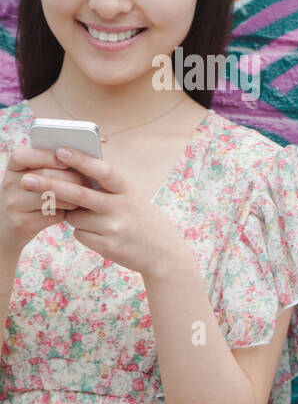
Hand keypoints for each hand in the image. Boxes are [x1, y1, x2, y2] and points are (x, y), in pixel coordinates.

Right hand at [0, 145, 94, 254]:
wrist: (6, 227)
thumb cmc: (29, 196)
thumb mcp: (32, 178)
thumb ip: (50, 167)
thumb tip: (84, 160)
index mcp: (13, 168)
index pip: (24, 156)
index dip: (47, 156)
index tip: (67, 160)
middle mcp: (8, 184)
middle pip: (45, 175)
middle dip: (73, 178)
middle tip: (89, 182)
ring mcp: (13, 204)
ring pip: (51, 196)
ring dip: (73, 197)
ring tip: (85, 197)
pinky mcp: (22, 223)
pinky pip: (53, 215)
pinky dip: (68, 212)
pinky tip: (74, 211)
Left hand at [26, 147, 188, 277]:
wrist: (164, 254)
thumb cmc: (142, 220)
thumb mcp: (132, 199)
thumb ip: (108, 189)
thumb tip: (71, 176)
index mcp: (128, 191)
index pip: (102, 171)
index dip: (81, 160)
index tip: (59, 150)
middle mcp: (121, 208)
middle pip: (79, 194)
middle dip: (50, 185)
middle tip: (27, 180)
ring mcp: (114, 228)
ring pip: (74, 217)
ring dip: (74, 216)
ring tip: (95, 220)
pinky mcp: (106, 246)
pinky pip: (79, 234)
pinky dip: (83, 232)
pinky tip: (101, 235)